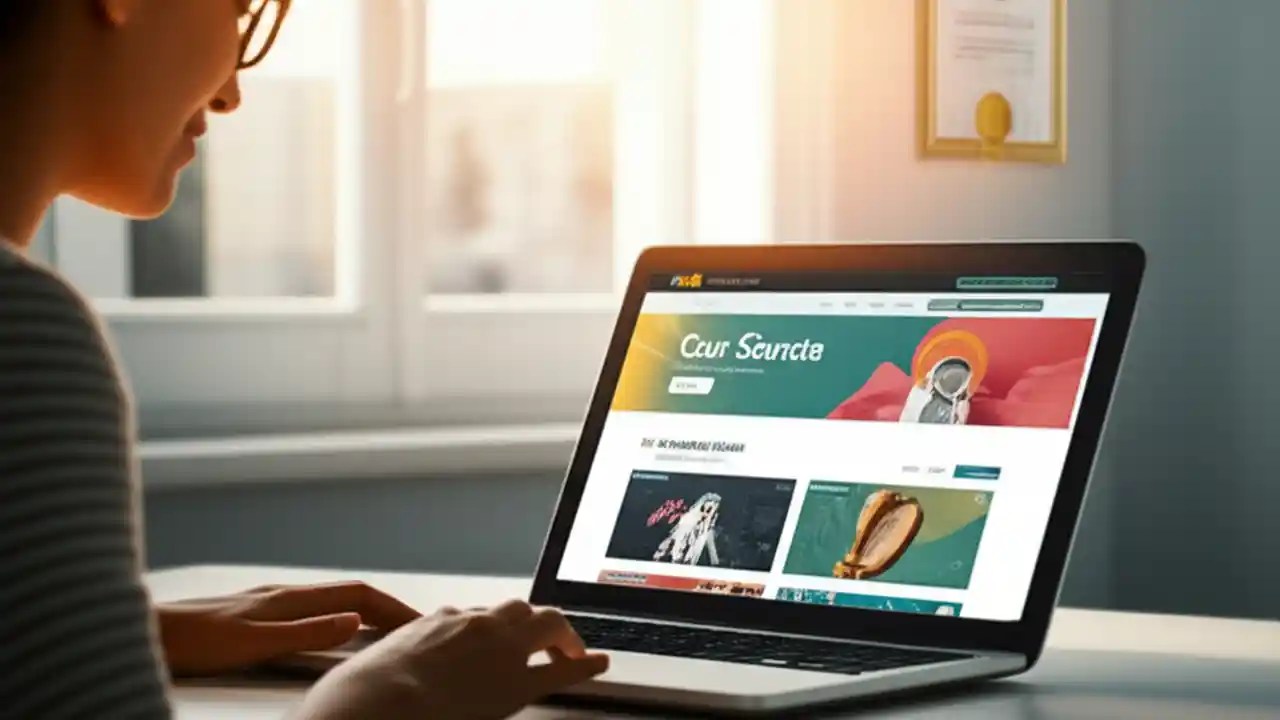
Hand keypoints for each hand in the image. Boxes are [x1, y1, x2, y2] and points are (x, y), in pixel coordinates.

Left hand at [157, 581, 419, 676]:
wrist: (148, 630)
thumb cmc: (196, 641)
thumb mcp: (255, 642)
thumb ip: (306, 631)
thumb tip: (357, 621)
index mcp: (290, 599)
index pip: (358, 596)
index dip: (392, 608)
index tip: (420, 624)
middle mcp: (285, 593)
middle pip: (350, 595)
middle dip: (387, 608)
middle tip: (416, 628)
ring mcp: (270, 601)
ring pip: (332, 601)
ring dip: (365, 613)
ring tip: (386, 631)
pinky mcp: (257, 612)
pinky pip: (314, 610)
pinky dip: (340, 619)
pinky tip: (332, 633)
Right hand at [294, 600, 608, 719]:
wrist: (373, 707)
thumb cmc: (356, 699)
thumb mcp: (364, 671)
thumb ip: (387, 665)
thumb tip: (364, 682)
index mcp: (434, 623)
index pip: (470, 618)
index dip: (486, 629)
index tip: (491, 636)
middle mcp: (470, 625)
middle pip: (514, 610)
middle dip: (532, 622)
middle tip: (543, 638)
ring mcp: (497, 650)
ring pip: (543, 624)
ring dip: (559, 633)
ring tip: (572, 648)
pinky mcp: (516, 684)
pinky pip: (563, 667)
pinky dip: (585, 662)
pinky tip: (599, 664)